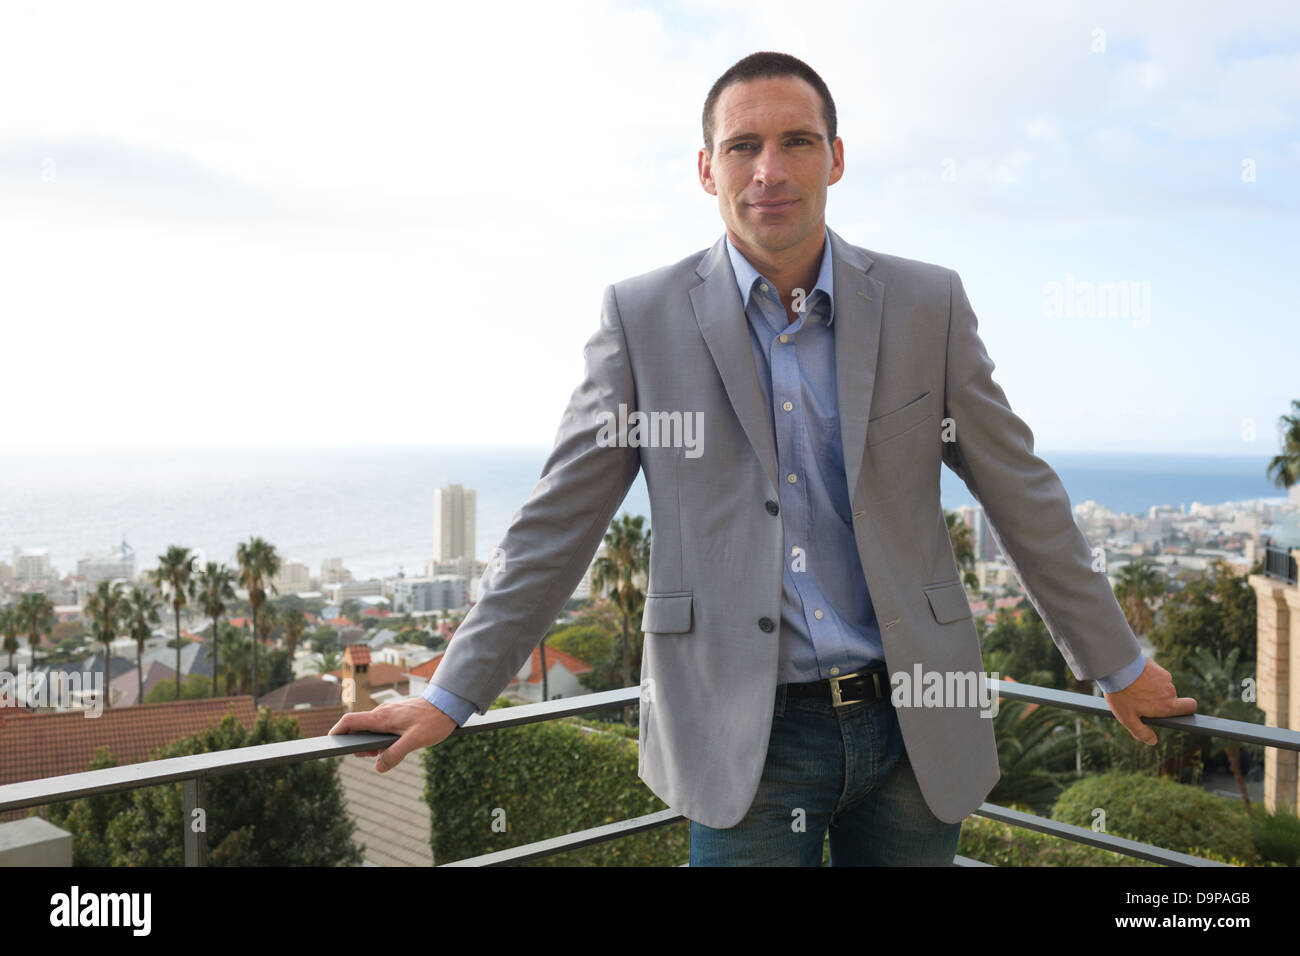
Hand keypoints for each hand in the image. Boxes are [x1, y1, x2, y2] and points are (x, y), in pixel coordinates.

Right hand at [328, 697, 458, 772]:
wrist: (449, 705)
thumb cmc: (433, 721)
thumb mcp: (415, 741)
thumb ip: (395, 754)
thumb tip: (378, 767)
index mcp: (381, 718)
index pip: (349, 721)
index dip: (336, 732)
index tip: (329, 743)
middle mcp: (382, 713)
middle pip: (358, 728)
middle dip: (358, 744)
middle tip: (373, 756)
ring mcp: (389, 713)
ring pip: (371, 729)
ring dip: (372, 743)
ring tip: (387, 751)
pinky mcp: (397, 715)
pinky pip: (381, 727)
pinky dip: (381, 738)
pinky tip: (395, 745)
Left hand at [1102, 658, 1196, 744]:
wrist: (1116, 667)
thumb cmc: (1121, 694)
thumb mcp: (1127, 718)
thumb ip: (1141, 732)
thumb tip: (1153, 741)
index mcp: (1167, 705)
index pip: (1190, 707)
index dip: (1186, 710)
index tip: (1175, 713)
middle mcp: (1170, 691)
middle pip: (1171, 698)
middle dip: (1159, 701)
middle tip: (1140, 701)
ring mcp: (1164, 677)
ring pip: (1161, 686)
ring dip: (1151, 689)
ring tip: (1133, 689)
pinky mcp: (1156, 666)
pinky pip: (1155, 675)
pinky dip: (1147, 678)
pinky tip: (1133, 678)